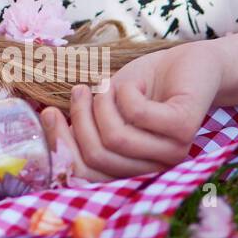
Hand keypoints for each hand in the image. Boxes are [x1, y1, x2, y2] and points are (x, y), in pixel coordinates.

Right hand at [39, 40, 222, 181]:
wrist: (191, 62)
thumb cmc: (146, 85)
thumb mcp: (107, 106)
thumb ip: (87, 127)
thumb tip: (47, 130)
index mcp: (133, 168)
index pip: (87, 174)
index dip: (61, 144)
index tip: (47, 113)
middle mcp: (153, 168)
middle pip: (96, 157)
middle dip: (79, 117)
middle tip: (80, 90)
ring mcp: (171, 152)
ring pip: (115, 138)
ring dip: (102, 102)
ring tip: (107, 83)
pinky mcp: (183, 129)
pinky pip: (137, 114)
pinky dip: (126, 91)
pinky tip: (134, 83)